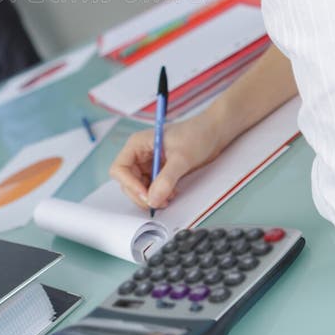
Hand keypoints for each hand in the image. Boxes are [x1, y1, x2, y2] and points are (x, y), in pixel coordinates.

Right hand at [110, 113, 225, 210]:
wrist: (215, 132)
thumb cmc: (197, 134)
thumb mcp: (181, 157)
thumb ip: (166, 179)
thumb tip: (153, 199)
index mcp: (138, 144)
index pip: (120, 168)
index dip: (129, 184)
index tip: (145, 195)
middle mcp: (140, 154)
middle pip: (127, 181)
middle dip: (141, 194)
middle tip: (158, 202)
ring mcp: (149, 163)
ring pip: (140, 188)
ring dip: (151, 196)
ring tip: (169, 197)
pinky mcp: (160, 171)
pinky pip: (152, 188)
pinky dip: (159, 195)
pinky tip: (172, 194)